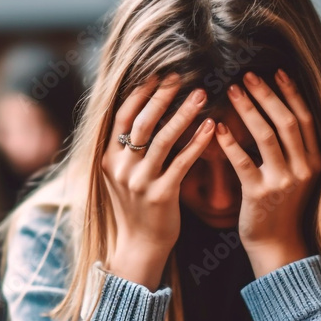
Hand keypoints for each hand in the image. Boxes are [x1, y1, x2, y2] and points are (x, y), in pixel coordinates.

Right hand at [102, 74, 214, 290]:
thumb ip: (127, 146)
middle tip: (181, 76)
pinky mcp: (161, 195)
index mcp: (108, 158)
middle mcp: (121, 168)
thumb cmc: (136, 205)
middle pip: (141, 122)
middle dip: (162, 96)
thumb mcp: (122, 174)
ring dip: (183, 113)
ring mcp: (140, 182)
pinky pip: (182, 162)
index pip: (122, 116)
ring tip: (202, 94)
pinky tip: (211, 126)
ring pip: (163, 139)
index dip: (140, 93)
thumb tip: (142, 108)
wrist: (140, 245)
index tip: (159, 74)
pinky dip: (197, 142)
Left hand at [215, 70, 320, 277]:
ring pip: (267, 136)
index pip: (305, 118)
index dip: (291, 92)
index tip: (276, 71)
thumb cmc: (281, 207)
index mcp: (315, 161)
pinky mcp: (259, 195)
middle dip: (267, 94)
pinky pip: (243, 161)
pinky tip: (218, 126)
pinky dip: (230, 142)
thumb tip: (277, 110)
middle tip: (248, 74)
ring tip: (233, 90)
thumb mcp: (297, 175)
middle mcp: (304, 169)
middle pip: (287, 121)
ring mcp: (283, 182)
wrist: (277, 246)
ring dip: (249, 110)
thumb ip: (293, 147)